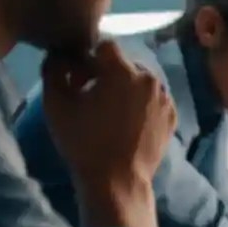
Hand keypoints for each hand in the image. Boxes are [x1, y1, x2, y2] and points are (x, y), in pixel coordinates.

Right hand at [42, 41, 175, 189]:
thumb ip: (55, 69)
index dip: (88, 58)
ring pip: (141, 80)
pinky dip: (140, 102)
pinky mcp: (172, 115)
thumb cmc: (83, 141)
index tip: (79, 79)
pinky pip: (153, 98)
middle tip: (92, 95)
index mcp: (123, 71)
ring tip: (110, 110)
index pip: (105, 46)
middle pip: (125, 63)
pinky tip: (127, 121)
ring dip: (125, 87)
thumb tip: (60, 54)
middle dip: (107, 72)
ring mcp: (165, 98)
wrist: (117, 181)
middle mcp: (150, 79)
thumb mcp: (56, 103)